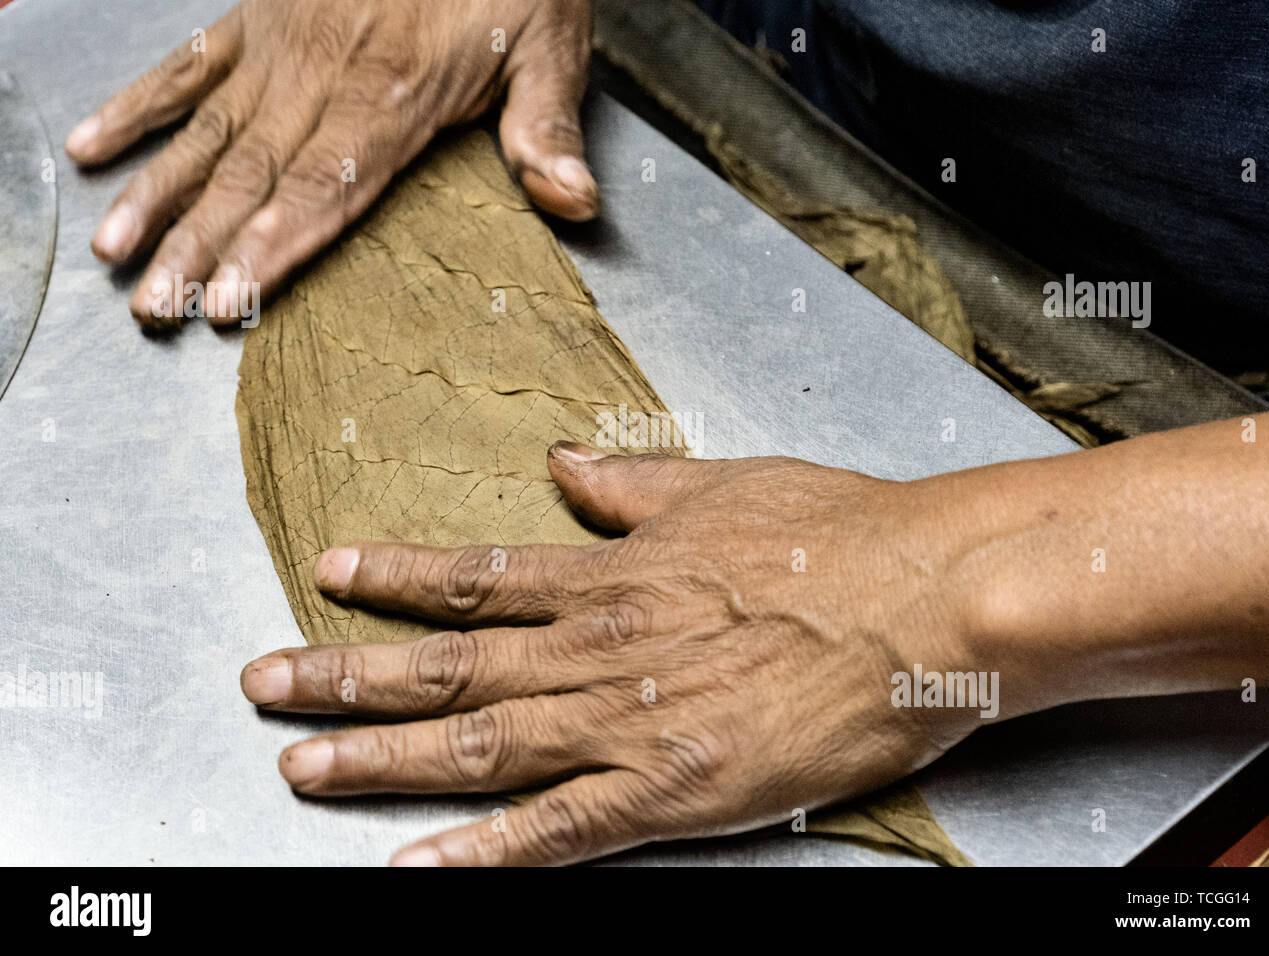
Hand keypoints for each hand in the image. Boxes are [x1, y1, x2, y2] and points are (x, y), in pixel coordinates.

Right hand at [67, 0, 597, 327]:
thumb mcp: (548, 45)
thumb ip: (547, 128)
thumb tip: (572, 201)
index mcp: (396, 94)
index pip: (327, 186)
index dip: (275, 246)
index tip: (231, 298)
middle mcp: (326, 74)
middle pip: (254, 174)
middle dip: (201, 245)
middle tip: (157, 306)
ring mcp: (281, 44)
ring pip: (209, 131)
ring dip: (158, 193)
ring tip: (116, 252)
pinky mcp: (256, 15)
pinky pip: (187, 63)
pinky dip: (139, 104)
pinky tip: (96, 145)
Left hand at [240, 443, 994, 865]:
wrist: (924, 598)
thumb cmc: (839, 536)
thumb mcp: (727, 484)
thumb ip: (635, 484)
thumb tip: (567, 465)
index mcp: (617, 571)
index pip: (480, 576)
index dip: (396, 578)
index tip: (331, 573)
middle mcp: (602, 646)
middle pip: (449, 666)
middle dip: (346, 675)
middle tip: (264, 685)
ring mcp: (630, 721)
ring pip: (478, 743)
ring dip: (379, 758)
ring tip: (299, 764)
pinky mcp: (674, 790)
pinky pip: (558, 831)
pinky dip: (480, 853)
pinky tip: (416, 865)